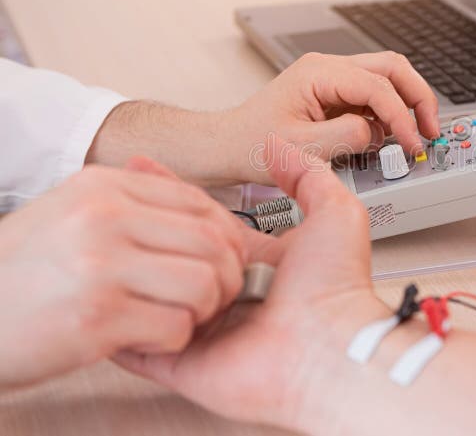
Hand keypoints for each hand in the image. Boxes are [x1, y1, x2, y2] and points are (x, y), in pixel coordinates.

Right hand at [0, 158, 261, 391]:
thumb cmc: (22, 271)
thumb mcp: (71, 213)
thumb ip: (134, 204)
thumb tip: (207, 212)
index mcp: (103, 186)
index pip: (200, 201)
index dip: (226, 235)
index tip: (222, 259)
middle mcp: (104, 216)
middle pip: (213, 242)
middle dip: (227, 276)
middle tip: (214, 296)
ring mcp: (99, 266)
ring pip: (204, 284)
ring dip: (204, 310)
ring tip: (179, 317)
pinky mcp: (95, 318)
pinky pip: (175, 327)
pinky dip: (173, 339)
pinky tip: (146, 338)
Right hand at [114, 143, 388, 428]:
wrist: (329, 349)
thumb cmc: (336, 286)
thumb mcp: (334, 212)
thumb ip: (307, 175)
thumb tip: (279, 146)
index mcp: (255, 260)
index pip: (200, 221)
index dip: (171, 195)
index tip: (138, 164)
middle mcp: (225, 292)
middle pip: (174, 251)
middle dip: (157, 229)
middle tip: (154, 217)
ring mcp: (202, 327)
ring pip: (154, 288)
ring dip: (154, 271)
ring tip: (170, 268)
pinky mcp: (182, 359)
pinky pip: (139, 341)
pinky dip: (125, 324)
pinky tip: (109, 297)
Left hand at [224, 51, 439, 183]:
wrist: (228, 145)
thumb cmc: (252, 144)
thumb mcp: (302, 148)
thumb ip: (347, 137)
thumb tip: (379, 133)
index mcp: (319, 73)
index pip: (377, 86)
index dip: (402, 115)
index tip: (412, 142)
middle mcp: (328, 68)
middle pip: (392, 67)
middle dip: (418, 96)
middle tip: (431, 128)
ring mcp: (333, 79)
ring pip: (387, 77)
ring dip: (407, 103)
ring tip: (416, 133)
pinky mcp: (335, 94)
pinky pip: (373, 96)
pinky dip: (390, 113)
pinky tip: (392, 135)